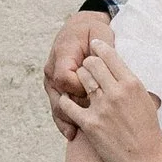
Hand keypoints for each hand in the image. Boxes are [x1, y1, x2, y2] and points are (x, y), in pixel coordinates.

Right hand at [43, 8, 112, 137]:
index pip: (65, 78)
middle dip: (74, 109)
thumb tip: (109, 62)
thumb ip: (104, 48)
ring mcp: (52, 81)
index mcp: (62, 53)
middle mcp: (52, 69)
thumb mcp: (101, 33)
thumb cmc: (93, 31)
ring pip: (56, 105)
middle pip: (58, 96)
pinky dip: (64, 120)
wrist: (80, 28)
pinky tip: (71, 133)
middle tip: (91, 121)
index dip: (79, 87)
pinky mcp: (56, 89)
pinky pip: (58, 106)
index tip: (95, 91)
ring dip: (66, 120)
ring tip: (76, 133)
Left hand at [54, 35, 161, 161]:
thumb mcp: (145, 99)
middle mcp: (116, 92)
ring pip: (80, 80)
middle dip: (87, 63)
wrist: (145, 159)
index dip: (99, 47)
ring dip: (77, 79)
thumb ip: (130, 83)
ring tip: (78, 83)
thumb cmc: (147, 130)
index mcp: (132, 84)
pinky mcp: (89, 124)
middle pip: (92, 64)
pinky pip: (69, 105)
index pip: (110, 55)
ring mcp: (102, 108)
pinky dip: (65, 100)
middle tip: (86, 67)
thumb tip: (118, 68)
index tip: (94, 45)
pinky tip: (67, 100)